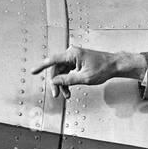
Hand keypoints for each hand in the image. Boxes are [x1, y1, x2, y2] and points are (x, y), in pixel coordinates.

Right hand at [30, 44, 145, 98]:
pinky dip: (67, 80)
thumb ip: (68, 80)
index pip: (53, 60)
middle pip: (57, 69)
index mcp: (73, 54)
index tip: (33, 71)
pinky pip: (67, 71)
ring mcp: (74, 57)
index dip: (41, 66)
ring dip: (62, 83)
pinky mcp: (77, 62)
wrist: (114, 65)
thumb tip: (55, 81)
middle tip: (57, 94)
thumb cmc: (103, 68)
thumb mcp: (84, 78)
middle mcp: (72, 53)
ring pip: (62, 72)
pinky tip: (69, 89)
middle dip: (56, 82)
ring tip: (67, 94)